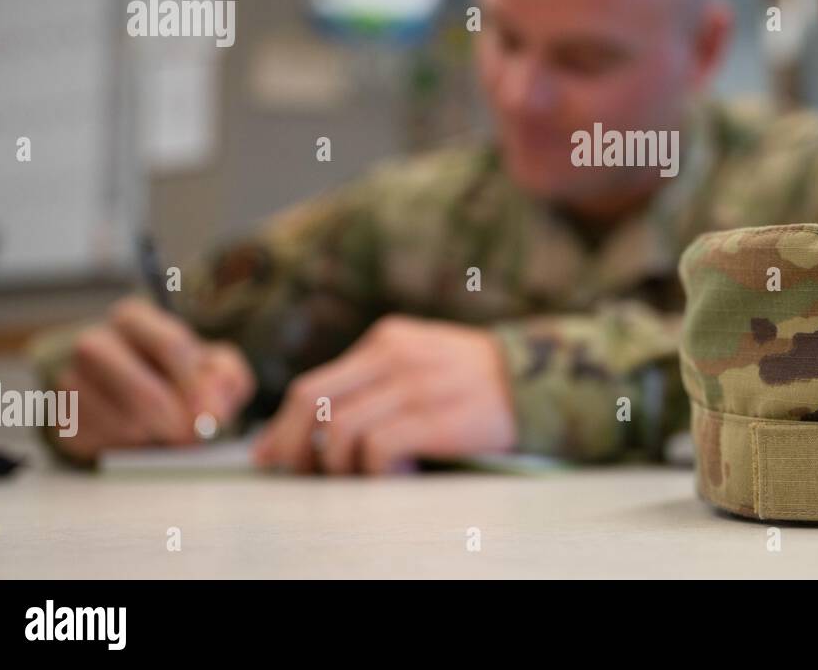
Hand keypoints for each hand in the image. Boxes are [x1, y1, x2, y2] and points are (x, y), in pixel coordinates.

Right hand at [53, 296, 255, 461]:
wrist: (130, 393)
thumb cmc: (177, 373)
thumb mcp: (212, 364)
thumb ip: (225, 377)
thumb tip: (213, 409)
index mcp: (133, 318)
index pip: (169, 344)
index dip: (196, 385)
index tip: (211, 415)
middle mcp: (95, 342)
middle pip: (139, 388)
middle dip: (174, 419)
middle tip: (192, 437)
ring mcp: (70, 380)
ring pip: (119, 421)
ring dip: (153, 438)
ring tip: (170, 439)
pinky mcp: (62, 419)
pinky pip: (99, 444)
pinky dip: (127, 451)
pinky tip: (142, 444)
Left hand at [252, 315, 516, 474]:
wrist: (543, 380)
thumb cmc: (476, 383)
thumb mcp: (422, 361)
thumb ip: (375, 382)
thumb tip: (309, 429)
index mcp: (386, 339)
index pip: (312, 384)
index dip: (284, 428)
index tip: (274, 458)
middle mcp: (393, 356)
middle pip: (311, 402)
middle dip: (295, 448)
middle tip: (302, 477)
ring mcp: (415, 385)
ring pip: (339, 429)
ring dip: (339, 466)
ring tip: (364, 477)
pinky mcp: (437, 416)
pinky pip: (378, 448)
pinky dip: (376, 470)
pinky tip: (397, 473)